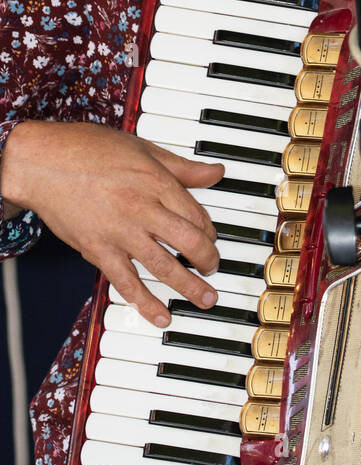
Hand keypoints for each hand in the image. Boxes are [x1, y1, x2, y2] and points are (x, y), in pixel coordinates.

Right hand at [2, 120, 224, 327]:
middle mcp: (142, 208)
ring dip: (189, 286)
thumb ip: (182, 167)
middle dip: (208, 259)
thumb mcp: (142, 148)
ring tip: (206, 299)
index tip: (209, 237)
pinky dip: (146, 303)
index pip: (197, 214)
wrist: (41, 162)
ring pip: (164, 266)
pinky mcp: (98, 251)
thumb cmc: (88, 149)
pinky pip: (126, 283)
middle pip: (189, 241)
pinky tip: (162, 316)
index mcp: (156, 181)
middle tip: (213, 267)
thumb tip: (216, 173)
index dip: (209, 230)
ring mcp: (120, 233)